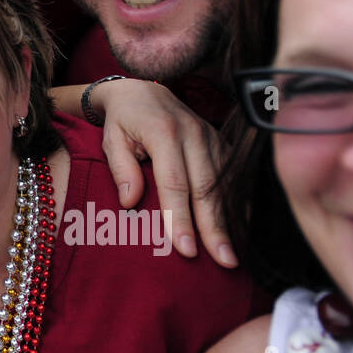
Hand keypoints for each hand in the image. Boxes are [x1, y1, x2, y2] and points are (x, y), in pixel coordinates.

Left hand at [92, 78, 234, 266]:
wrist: (143, 91)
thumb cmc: (123, 121)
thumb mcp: (111, 140)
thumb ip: (121, 169)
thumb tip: (130, 202)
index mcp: (164, 132)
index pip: (174, 182)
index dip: (181, 218)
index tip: (185, 249)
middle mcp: (194, 134)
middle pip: (206, 188)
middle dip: (214, 228)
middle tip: (222, 261)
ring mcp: (212, 137)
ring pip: (224, 185)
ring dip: (229, 221)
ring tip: (232, 255)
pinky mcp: (221, 142)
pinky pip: (233, 176)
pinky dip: (238, 204)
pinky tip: (242, 230)